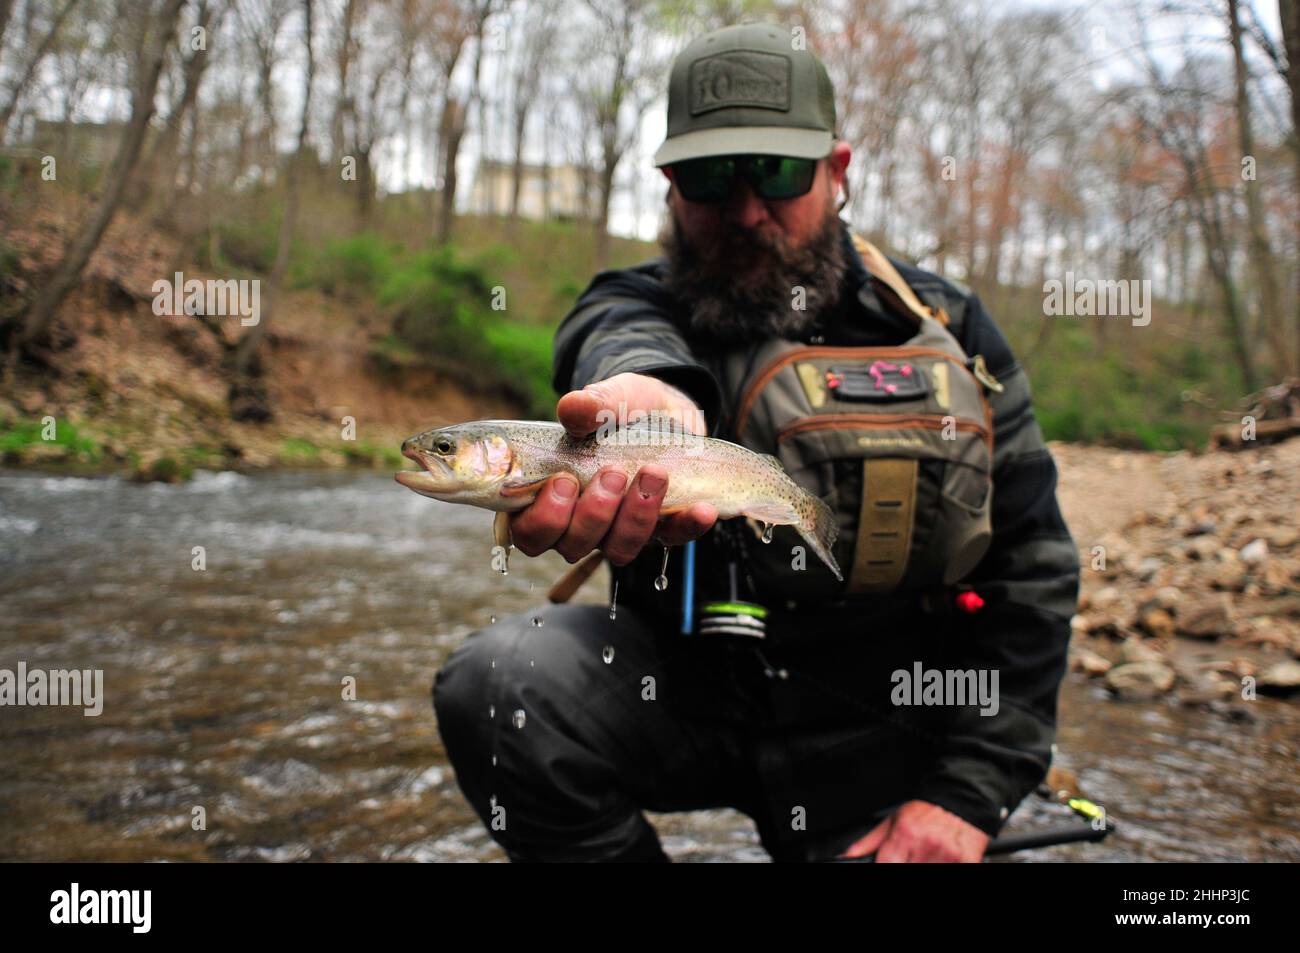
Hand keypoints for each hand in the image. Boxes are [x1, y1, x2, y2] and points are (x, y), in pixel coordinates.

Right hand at [509, 373, 717, 564]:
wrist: (665, 410)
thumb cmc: (621, 409)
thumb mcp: (608, 398)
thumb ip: (591, 405)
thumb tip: (572, 409)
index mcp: (550, 497)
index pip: (529, 531)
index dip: (542, 519)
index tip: (563, 481)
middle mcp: (580, 522)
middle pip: (573, 546)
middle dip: (593, 515)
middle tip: (613, 473)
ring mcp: (620, 529)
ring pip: (618, 550)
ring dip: (636, 517)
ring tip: (654, 473)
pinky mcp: (662, 528)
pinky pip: (671, 539)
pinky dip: (687, 526)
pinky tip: (701, 508)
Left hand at [839, 800, 989, 862]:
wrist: (961, 798)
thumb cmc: (925, 810)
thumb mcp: (893, 820)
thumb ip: (869, 842)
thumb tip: (848, 856)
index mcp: (905, 833)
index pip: (886, 864)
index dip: (885, 866)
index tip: (887, 863)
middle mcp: (926, 843)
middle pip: (908, 869)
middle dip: (907, 863)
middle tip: (910, 855)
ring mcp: (947, 854)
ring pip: (926, 870)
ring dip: (924, 865)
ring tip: (925, 855)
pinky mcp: (966, 860)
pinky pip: (950, 870)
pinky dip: (941, 865)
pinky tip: (939, 858)